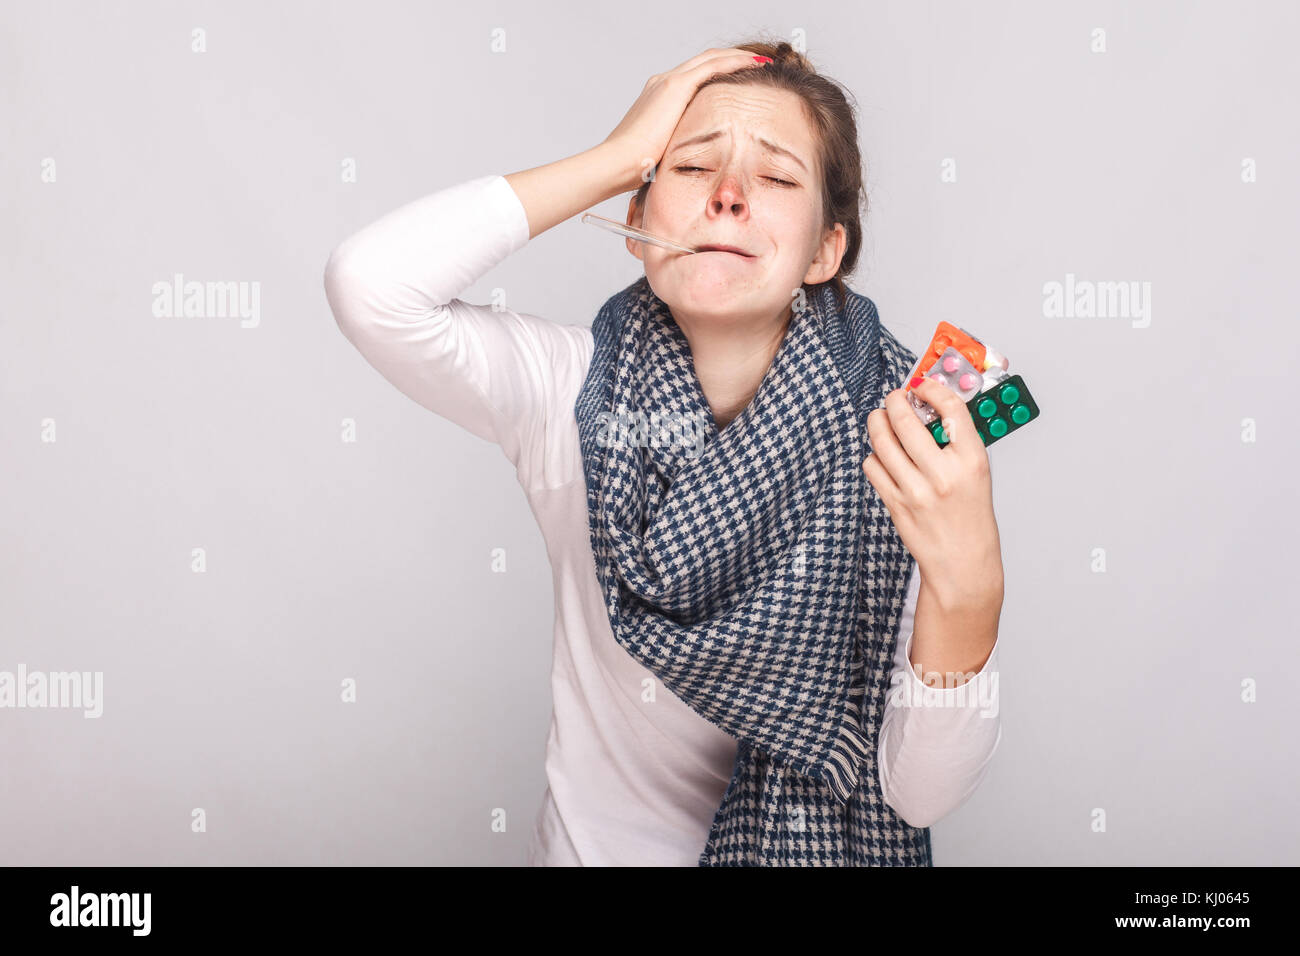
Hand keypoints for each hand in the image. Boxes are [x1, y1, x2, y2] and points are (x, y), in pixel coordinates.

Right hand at [601, 48, 772, 192]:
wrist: (619, 162)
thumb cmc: (637, 165)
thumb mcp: (664, 150)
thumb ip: (679, 144)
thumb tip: (694, 160)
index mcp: (659, 96)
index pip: (695, 77)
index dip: (719, 73)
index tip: (740, 79)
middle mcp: (663, 82)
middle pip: (704, 62)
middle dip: (732, 59)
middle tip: (756, 62)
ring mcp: (668, 81)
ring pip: (711, 58)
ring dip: (737, 57)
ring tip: (760, 60)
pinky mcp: (676, 86)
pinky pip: (712, 66)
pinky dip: (734, 62)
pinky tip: (752, 64)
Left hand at [861, 376, 1003, 611]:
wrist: (963, 562)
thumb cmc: (971, 516)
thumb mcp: (978, 473)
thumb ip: (957, 441)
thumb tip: (929, 406)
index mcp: (972, 461)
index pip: (951, 408)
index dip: (932, 388)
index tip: (922, 385)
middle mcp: (942, 474)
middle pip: (905, 419)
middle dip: (894, 400)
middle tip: (894, 397)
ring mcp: (915, 490)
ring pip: (882, 440)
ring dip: (877, 422)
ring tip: (881, 419)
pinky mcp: (895, 503)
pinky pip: (872, 466)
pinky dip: (874, 455)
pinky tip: (883, 455)